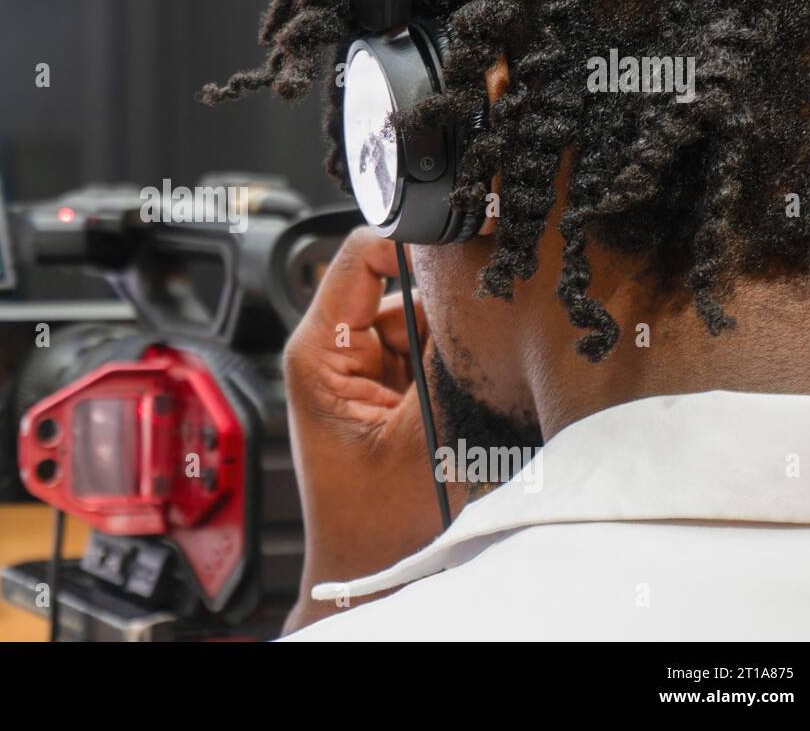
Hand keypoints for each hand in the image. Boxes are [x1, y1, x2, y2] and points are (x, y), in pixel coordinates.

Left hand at [280, 227, 463, 632]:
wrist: (367, 570)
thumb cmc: (372, 520)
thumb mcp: (418, 434)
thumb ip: (447, 361)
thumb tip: (480, 297)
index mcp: (319, 350)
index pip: (361, 254)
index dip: (412, 238)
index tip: (467, 240)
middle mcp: (337, 348)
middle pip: (400, 283)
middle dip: (447, 299)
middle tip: (490, 316)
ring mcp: (365, 366)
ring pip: (425, 316)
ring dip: (457, 335)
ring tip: (479, 369)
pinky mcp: (390, 386)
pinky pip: (432, 349)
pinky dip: (457, 360)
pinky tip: (476, 384)